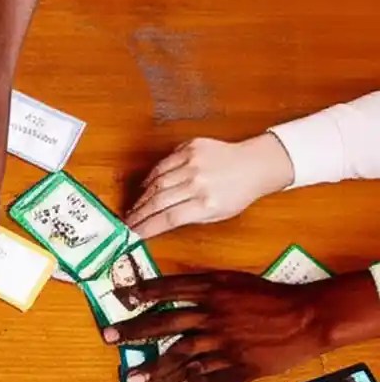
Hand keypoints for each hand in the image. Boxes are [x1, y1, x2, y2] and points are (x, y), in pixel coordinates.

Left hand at [103, 272, 328, 381]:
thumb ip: (202, 286)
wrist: (307, 317)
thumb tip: (170, 291)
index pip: (169, 290)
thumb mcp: (232, 280)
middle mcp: (213, 316)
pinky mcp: (240, 366)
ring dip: (154, 370)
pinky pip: (208, 378)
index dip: (142, 293)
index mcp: (212, 290)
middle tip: (108, 337)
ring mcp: (225, 343)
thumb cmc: (269, 295)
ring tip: (132, 380)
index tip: (120, 298)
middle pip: (165, 324)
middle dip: (133, 331)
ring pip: (181, 357)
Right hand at [126, 134, 291, 239]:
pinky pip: (163, 164)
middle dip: (139, 214)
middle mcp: (199, 182)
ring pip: (157, 182)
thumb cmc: (238, 193)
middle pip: (159, 201)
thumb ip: (189, 217)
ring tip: (134, 207)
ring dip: (142, 197)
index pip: (169, 218)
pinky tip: (145, 186)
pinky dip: (151, 176)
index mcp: (208, 203)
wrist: (255, 164)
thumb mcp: (219, 214)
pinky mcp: (190, 147)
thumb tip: (159, 222)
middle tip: (127, 221)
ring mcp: (194, 163)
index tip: (134, 234)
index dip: (147, 227)